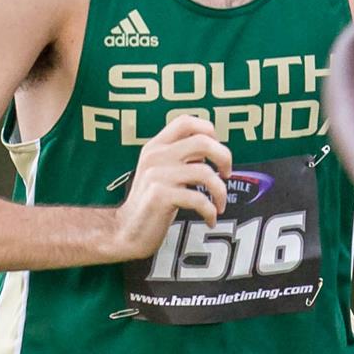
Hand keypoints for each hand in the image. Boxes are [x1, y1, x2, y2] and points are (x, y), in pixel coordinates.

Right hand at [113, 116, 231, 260]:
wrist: (127, 231)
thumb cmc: (151, 203)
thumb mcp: (162, 172)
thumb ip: (181, 157)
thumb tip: (212, 149)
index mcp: (156, 146)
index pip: (186, 121)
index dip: (208, 131)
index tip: (216, 150)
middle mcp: (155, 156)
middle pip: (202, 142)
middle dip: (224, 157)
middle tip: (226, 174)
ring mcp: (156, 175)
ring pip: (204, 172)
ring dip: (220, 190)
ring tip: (219, 203)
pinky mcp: (160, 197)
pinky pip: (198, 199)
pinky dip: (210, 211)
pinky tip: (210, 218)